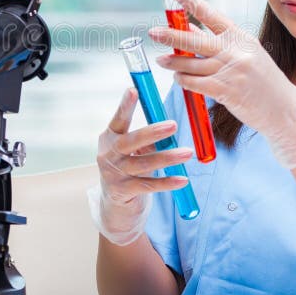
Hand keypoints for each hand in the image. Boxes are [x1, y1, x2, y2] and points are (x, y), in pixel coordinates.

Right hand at [89, 88, 192, 244]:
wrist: (114, 205)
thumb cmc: (127, 169)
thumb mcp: (132, 151)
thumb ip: (146, 140)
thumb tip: (169, 127)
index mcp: (109, 138)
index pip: (118, 120)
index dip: (126, 105)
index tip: (133, 90)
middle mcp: (108, 154)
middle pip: (131, 141)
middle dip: (153, 132)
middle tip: (173, 124)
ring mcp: (113, 174)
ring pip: (144, 164)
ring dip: (168, 158)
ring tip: (187, 153)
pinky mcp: (122, 191)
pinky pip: (149, 185)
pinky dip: (167, 182)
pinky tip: (183, 179)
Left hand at [148, 0, 295, 168]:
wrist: (284, 110)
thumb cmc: (262, 81)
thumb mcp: (244, 55)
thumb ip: (216, 42)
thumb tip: (189, 29)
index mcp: (241, 38)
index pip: (211, 14)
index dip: (191, 1)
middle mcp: (236, 52)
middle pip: (196, 41)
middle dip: (171, 36)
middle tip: (153, 33)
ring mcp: (231, 72)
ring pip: (191, 65)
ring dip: (173, 63)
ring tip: (162, 60)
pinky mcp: (226, 91)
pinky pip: (195, 83)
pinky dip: (183, 81)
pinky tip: (178, 80)